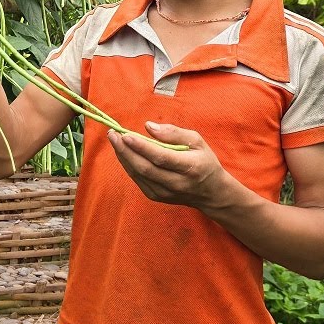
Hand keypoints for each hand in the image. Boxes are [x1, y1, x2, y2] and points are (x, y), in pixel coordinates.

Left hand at [108, 122, 227, 210]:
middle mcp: (176, 183)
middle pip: (145, 168)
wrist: (211, 192)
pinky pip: (137, 180)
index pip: (161, 157)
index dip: (142, 147)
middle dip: (125, 150)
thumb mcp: (197, 141)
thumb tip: (148, 126)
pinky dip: (128, 165)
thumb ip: (173, 133)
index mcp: (190, 167)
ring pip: (138, 174)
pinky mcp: (156, 196)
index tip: (126, 135)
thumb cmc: (204, 161)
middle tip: (113, 134)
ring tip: (114, 140)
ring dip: (123, 156)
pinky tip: (123, 152)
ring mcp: (165, 193)